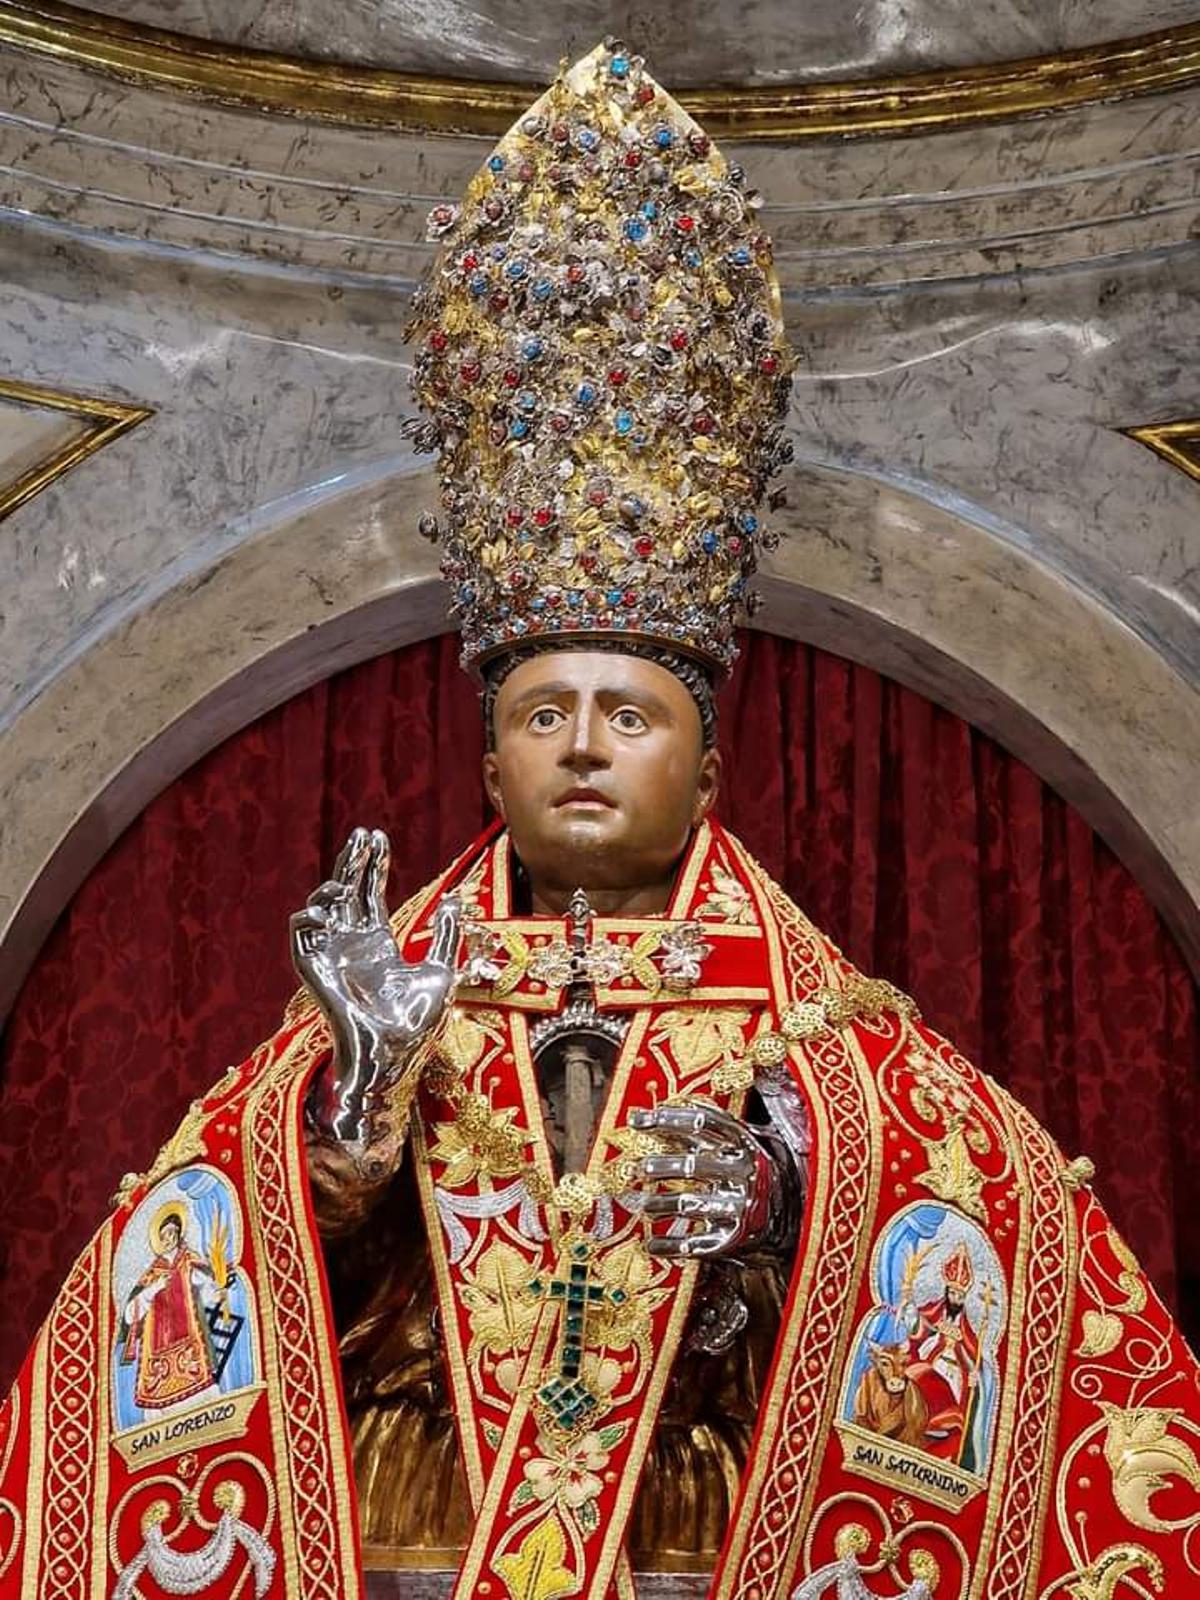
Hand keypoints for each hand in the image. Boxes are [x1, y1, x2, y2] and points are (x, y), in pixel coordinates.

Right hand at [291, 826, 460, 1141]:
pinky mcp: (316, 971)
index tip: (379, 836)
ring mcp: (333, 957)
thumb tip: (453, 899)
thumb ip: (444, 936)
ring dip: (330, 887)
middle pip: (347, 892)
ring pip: (320, 909)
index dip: (373, 865)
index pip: (371, 894)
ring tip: (348, 880)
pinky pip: (302, 936)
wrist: (395, 1056)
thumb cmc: (416, 1024)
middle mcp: (353, 946)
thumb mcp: (441, 971)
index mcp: (380, 945)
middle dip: (353, 862)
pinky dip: (309, 916)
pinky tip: (329, 905)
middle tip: (364, 835)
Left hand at [629, 1102, 799, 1260]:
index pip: (703, 1123)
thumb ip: (695, 1126)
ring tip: (641, 1204)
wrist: (790, 1211)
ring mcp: (739, 1206)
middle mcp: (742, 1173)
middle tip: (638, 1168)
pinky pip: (696, 1243)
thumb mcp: (734, 1140)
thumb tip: (641, 1113)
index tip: (637, 1121)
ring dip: (660, 1205)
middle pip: (694, 1166)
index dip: (669, 1119)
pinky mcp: (733, 1238)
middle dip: (662, 1166)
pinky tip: (651, 1244)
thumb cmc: (744, 1167)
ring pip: (691, 1205)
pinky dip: (671, 1245)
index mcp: (742, 1143)